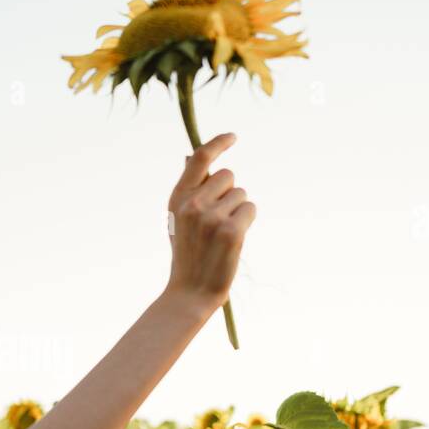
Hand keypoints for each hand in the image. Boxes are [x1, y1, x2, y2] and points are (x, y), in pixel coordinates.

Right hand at [163, 132, 255, 309]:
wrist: (190, 291)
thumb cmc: (188, 253)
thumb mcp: (178, 219)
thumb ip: (189, 191)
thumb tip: (193, 156)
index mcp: (178, 198)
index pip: (199, 158)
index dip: (218, 143)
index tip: (233, 137)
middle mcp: (193, 204)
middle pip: (228, 176)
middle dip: (230, 192)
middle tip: (218, 219)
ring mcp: (212, 217)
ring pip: (241, 194)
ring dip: (238, 210)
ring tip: (222, 234)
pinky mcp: (232, 231)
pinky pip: (250, 209)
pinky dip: (247, 221)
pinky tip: (234, 239)